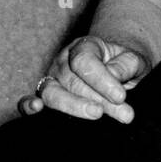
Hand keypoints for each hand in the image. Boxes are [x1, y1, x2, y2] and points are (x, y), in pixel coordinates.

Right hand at [18, 36, 148, 123]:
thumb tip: (114, 80)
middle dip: (99, 100)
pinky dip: (27, 106)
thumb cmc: (124, 64)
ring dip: (74, 107)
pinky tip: (36, 108)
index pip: (84, 62)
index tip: (121, 96)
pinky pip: (27, 102)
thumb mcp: (133, 60)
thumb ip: (126, 66)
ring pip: (52, 93)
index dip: (102, 80)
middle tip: (124, 113)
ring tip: (97, 114)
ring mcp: (51, 79)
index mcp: (84, 47)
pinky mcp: (46, 97)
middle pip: (72, 82)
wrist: (116, 66)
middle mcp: (63, 62)